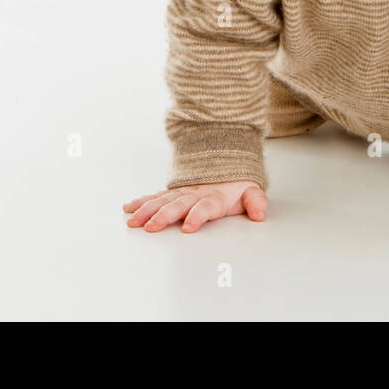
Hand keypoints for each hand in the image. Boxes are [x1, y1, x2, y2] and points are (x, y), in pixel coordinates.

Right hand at [122, 180, 266, 232]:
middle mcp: (195, 194)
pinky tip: (128, 208)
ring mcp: (182, 192)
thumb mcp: (251, 191)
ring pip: (162, 201)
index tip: (188, 227)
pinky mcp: (173, 193)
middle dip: (164, 216)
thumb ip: (256, 202)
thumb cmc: (236, 184)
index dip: (197, 216)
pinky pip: (155, 196)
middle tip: (151, 227)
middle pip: (178, 205)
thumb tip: (260, 214)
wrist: (225, 161)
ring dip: (146, 211)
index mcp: (214, 197)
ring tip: (133, 221)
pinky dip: (141, 202)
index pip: (205, 207)